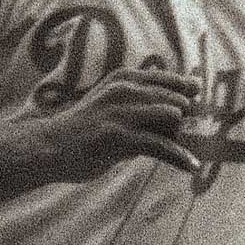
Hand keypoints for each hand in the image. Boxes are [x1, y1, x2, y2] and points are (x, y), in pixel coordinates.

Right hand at [19, 68, 202, 182]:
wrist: (51, 147)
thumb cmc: (85, 128)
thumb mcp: (112, 102)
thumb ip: (144, 99)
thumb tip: (190, 100)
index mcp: (124, 78)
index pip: (172, 81)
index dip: (187, 95)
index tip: (193, 107)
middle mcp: (124, 90)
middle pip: (177, 101)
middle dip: (183, 121)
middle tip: (171, 136)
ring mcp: (122, 113)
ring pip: (173, 118)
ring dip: (177, 136)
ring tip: (169, 149)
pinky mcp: (120, 138)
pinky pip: (163, 146)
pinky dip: (182, 158)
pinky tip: (193, 167)